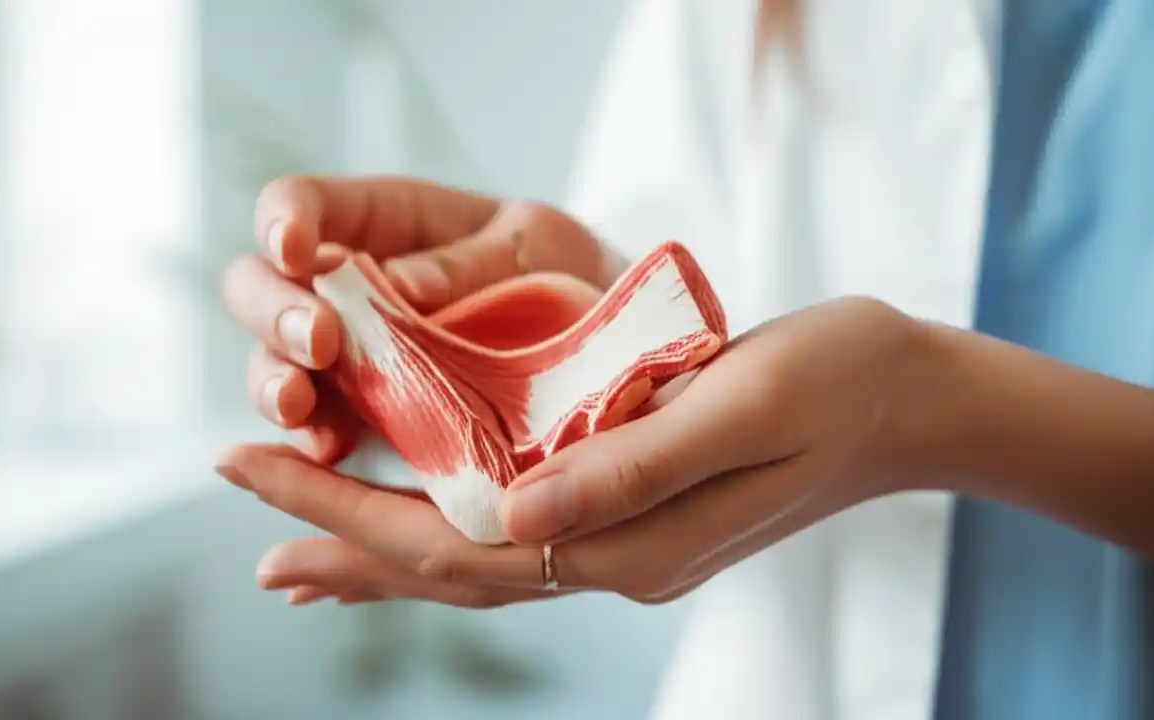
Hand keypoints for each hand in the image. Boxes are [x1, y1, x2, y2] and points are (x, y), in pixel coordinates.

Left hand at [216, 297, 930, 606]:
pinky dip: (446, 531)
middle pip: (448, 568)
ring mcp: (624, 544)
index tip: (251, 476)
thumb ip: (629, 463)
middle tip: (244, 521)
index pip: (455, 544)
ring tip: (297, 553)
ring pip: (475, 561)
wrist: (909, 399)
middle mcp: (614, 558)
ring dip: (382, 551)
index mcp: (630, 541)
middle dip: (339, 539)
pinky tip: (417, 522)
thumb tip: (508, 510)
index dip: (345, 513)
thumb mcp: (743, 404)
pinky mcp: (634, 509)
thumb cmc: (836, 382)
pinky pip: (515, 534)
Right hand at [220, 175, 622, 458]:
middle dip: (272, 313)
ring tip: (303, 409)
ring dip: (275, 384)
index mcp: (378, 220)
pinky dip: (309, 441)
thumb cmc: (563, 269)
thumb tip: (397, 287)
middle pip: (259, 286)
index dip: (282, 222)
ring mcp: (344, 356)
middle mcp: (342, 286)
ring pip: (271, 363)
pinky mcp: (360, 416)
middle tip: (314, 343)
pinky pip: (312, 427)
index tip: (296, 249)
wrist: (602, 338)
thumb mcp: (532, 248)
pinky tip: (328, 450)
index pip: (298, 205)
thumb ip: (465, 265)